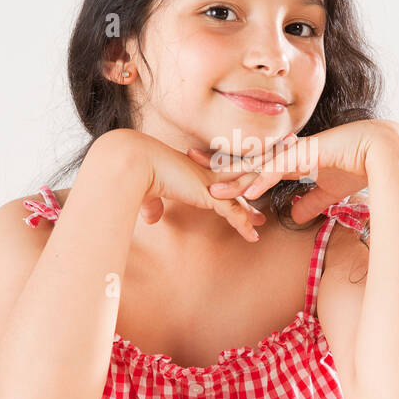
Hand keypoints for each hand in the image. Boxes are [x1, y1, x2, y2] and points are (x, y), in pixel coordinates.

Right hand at [110, 130, 268, 241]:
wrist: (136, 162)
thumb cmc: (137, 174)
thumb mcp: (148, 194)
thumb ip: (153, 206)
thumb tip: (151, 219)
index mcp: (193, 170)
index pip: (216, 180)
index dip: (227, 189)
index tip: (234, 198)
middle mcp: (205, 173)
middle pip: (235, 183)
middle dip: (249, 194)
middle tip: (259, 209)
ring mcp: (209, 182)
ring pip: (240, 195)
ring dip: (251, 210)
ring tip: (262, 224)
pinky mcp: (209, 193)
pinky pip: (233, 211)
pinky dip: (244, 225)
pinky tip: (253, 237)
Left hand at [189, 120, 390, 222]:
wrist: (383, 153)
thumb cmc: (360, 167)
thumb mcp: (329, 193)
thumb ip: (310, 202)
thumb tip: (293, 213)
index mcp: (292, 160)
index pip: (255, 166)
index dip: (232, 170)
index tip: (208, 172)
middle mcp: (290, 154)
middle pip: (247, 161)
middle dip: (219, 164)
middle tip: (189, 162)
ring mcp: (297, 152)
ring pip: (259, 166)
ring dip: (235, 178)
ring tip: (211, 189)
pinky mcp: (308, 155)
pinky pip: (280, 169)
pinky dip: (262, 180)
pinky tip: (247, 192)